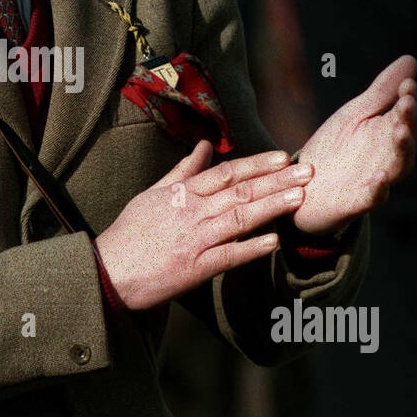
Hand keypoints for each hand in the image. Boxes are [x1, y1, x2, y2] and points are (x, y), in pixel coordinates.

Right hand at [94, 140, 312, 312]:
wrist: (108, 270)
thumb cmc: (130, 233)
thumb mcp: (152, 194)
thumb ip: (182, 171)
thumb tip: (204, 146)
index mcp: (181, 193)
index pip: (226, 173)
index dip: (257, 164)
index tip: (284, 158)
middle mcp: (191, 212)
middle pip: (240, 192)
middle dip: (277, 181)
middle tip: (308, 172)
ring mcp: (194, 240)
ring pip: (239, 219)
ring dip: (272, 207)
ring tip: (300, 198)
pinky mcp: (194, 269)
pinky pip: (227, 256)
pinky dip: (251, 248)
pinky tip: (274, 241)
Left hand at [292, 55, 416, 235]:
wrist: (303, 187)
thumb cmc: (335, 149)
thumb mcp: (355, 114)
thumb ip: (381, 92)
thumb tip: (411, 60)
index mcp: (389, 132)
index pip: (410, 114)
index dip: (412, 99)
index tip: (407, 84)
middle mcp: (389, 156)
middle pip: (411, 139)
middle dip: (411, 120)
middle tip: (406, 103)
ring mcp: (376, 179)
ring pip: (399, 166)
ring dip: (402, 149)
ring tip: (400, 130)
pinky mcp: (357, 201)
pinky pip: (373, 197)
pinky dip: (378, 189)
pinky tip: (380, 180)